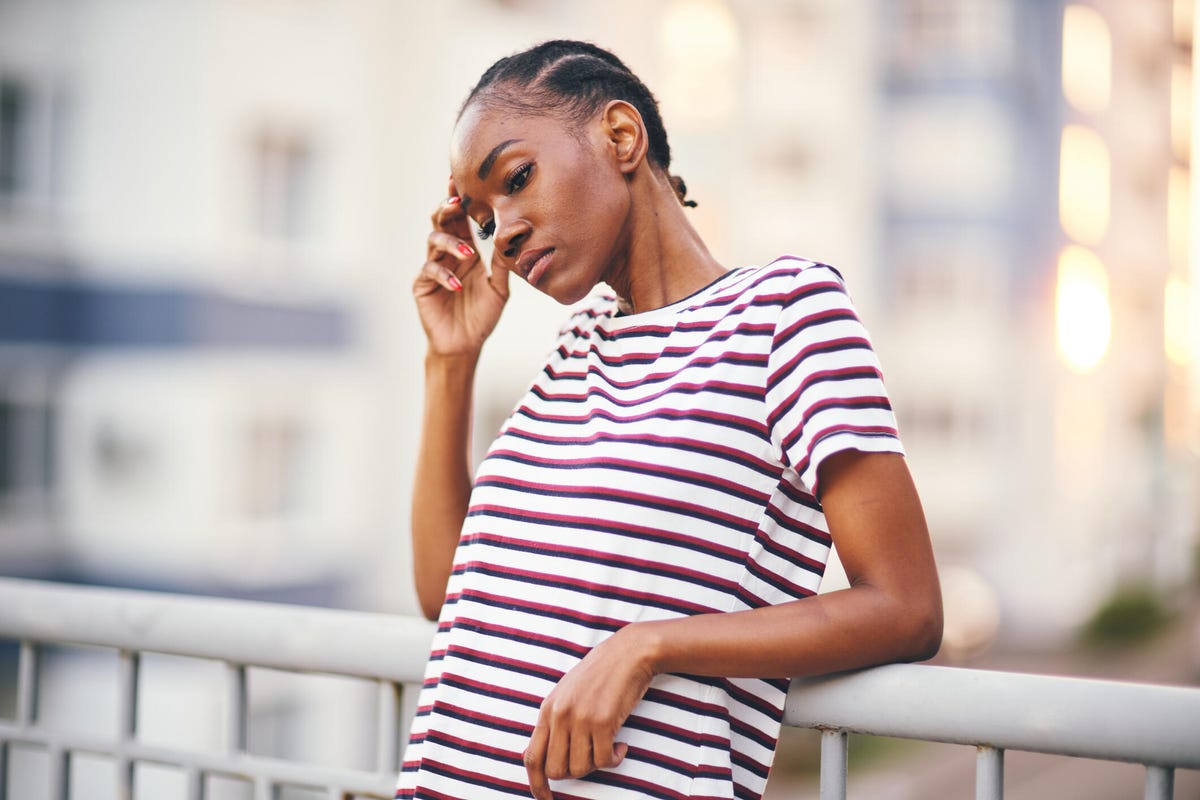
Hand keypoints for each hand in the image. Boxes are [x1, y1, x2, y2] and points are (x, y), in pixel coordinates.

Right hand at [414, 179, 508, 356]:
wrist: (466, 344)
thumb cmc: (483, 314)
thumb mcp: (499, 289)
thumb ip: (503, 264)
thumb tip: (516, 234)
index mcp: (465, 249)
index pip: (460, 218)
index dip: (458, 199)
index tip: (460, 180)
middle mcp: (447, 253)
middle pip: (440, 221)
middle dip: (447, 209)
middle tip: (456, 202)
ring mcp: (433, 267)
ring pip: (433, 241)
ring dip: (451, 243)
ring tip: (468, 253)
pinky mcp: (422, 285)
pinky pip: (429, 271)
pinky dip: (445, 276)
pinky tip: (459, 286)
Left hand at [524, 625, 657, 799]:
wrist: (628, 653)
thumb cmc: (601, 674)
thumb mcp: (567, 693)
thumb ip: (554, 720)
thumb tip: (539, 755)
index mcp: (547, 709)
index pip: (532, 757)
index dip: (536, 783)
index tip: (545, 798)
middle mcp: (560, 715)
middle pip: (556, 769)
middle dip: (574, 773)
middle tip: (591, 760)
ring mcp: (580, 719)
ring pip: (579, 768)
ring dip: (595, 765)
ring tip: (607, 748)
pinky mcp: (603, 722)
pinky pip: (604, 761)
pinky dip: (615, 759)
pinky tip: (621, 746)